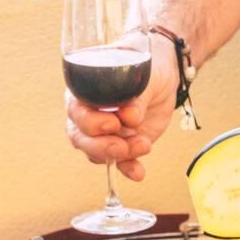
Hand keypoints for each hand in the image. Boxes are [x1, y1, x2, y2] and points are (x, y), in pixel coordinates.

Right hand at [66, 34, 178, 181]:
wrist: (165, 75)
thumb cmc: (146, 66)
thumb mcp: (143, 74)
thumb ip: (135, 95)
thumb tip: (130, 117)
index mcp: (84, 90)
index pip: (75, 110)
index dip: (89, 122)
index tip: (112, 123)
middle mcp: (88, 113)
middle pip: (80, 137)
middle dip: (101, 146)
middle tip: (123, 145)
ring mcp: (103, 132)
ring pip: (97, 153)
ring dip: (120, 156)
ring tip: (144, 145)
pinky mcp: (121, 145)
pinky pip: (119, 163)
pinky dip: (128, 169)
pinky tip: (138, 172)